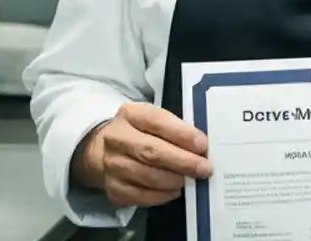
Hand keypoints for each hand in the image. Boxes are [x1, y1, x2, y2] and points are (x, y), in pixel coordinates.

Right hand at [72, 102, 213, 207]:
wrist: (105, 150)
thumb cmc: (141, 133)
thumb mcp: (155, 120)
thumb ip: (176, 129)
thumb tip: (202, 147)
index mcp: (130, 114)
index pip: (156, 121)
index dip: (181, 133)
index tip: (202, 144)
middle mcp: (116, 138)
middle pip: (151, 152)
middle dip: (182, 161)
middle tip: (205, 168)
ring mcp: (111, 165)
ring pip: (147, 176)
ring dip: (174, 180)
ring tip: (191, 179)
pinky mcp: (113, 188)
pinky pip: (140, 196)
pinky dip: (162, 195)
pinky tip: (175, 191)